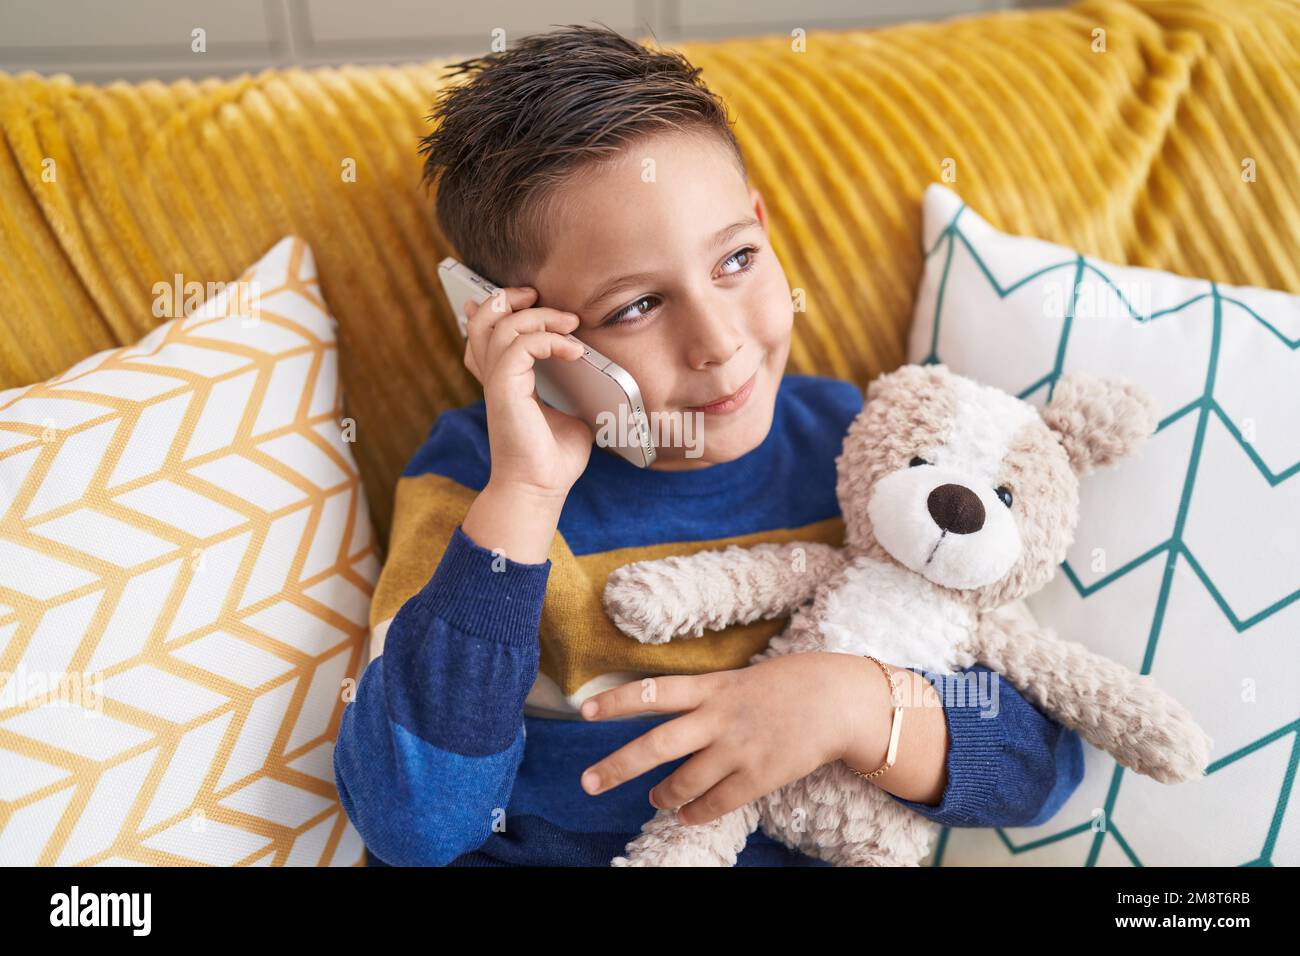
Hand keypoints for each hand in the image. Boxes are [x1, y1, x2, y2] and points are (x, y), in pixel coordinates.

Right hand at [463, 286, 593, 496]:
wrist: (541, 489)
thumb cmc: (554, 459)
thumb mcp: (571, 414)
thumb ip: (573, 390)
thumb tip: (594, 376)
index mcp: (505, 381)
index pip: (485, 333)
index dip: (496, 308)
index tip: (526, 296)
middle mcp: (495, 378)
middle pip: (481, 319)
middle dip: (508, 298)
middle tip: (539, 296)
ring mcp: (497, 383)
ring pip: (497, 324)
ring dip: (538, 315)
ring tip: (569, 323)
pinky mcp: (504, 391)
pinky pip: (518, 345)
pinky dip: (549, 339)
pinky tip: (574, 351)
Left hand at [577, 652, 887, 824]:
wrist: (841, 700)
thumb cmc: (791, 684)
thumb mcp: (743, 678)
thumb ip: (708, 696)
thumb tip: (671, 714)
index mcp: (713, 686)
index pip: (654, 692)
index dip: (616, 702)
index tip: (583, 711)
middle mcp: (720, 717)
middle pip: (656, 744)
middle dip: (618, 765)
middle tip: (588, 782)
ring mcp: (739, 749)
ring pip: (683, 782)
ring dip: (662, 794)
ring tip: (656, 798)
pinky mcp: (760, 776)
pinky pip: (716, 804)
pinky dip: (695, 813)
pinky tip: (686, 815)